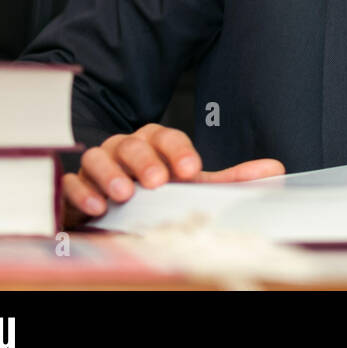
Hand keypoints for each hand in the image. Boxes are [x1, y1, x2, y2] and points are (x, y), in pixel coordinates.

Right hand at [61, 123, 285, 228]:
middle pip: (132, 143)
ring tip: (124, 193)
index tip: (191, 169)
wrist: (118, 211)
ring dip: (110, 173)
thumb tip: (274, 169)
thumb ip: (230, 180)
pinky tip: (96, 205)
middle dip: (145, 161)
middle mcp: (125, 149)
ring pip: (98, 156)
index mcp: (154, 143)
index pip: (166, 136)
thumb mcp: (195, 187)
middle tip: (157, 182)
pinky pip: (72, 181)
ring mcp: (97, 165)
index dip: (178, 150)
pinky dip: (82, 191)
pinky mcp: (75, 186)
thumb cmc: (157, 194)